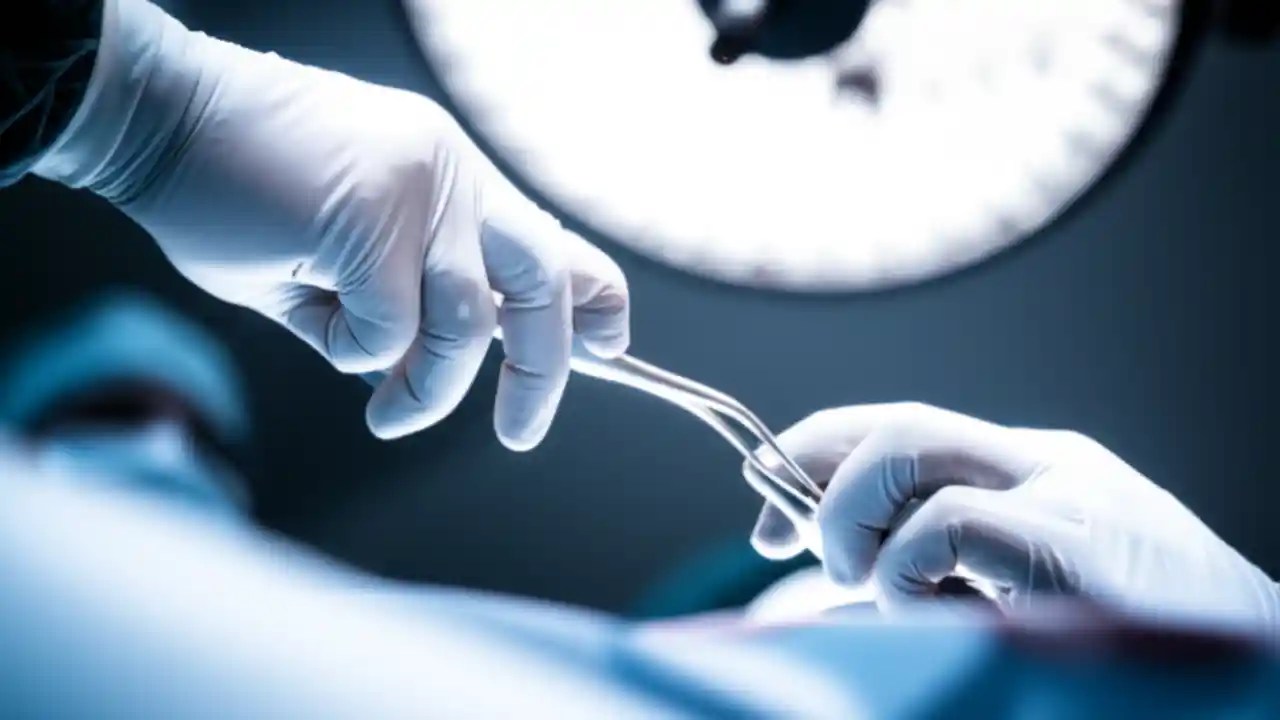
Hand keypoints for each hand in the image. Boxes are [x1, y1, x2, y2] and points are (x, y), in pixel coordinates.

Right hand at [33, 0, 627, 447]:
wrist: (155, 119)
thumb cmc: (240, 193)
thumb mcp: (342, 259)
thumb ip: (401, 312)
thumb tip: (432, 378)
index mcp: (456, 180)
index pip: (555, 239)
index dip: (592, 301)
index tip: (608, 349)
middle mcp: (454, 175)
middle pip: (545, 281)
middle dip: (546, 372)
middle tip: (519, 434)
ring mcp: (419, 190)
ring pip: (467, 321)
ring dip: (431, 389)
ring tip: (388, 417)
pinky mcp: (372, 217)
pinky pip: (389, 331)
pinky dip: (350, 353)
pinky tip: (308, 314)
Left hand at [748, 402, 1279, 632]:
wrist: (1261, 672)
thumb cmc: (1127, 638)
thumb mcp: (1022, 589)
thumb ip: (940, 564)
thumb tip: (827, 564)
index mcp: (1034, 471)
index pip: (900, 426)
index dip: (816, 455)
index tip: (767, 516)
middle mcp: (1049, 465)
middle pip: (899, 422)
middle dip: (821, 475)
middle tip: (805, 549)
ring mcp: (1070, 498)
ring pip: (911, 448)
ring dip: (856, 520)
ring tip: (880, 588)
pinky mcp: (1082, 548)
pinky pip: (954, 524)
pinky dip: (906, 565)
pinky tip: (928, 608)